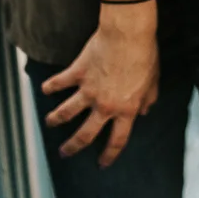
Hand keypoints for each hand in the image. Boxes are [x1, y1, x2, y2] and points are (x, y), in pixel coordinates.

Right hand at [41, 9, 159, 167]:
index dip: (109, 154)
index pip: (118, 140)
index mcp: (126, 109)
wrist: (129, 33)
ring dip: (56, 119)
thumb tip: (145, 111)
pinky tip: (44, 89)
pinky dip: (50, 86)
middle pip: (86, 134)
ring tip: (49, 122)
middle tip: (65, 153)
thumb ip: (148, 99)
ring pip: (66, 113)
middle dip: (74, 146)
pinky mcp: (77, 73)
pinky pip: (59, 83)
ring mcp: (89, 90)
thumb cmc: (145, 54)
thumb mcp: (153, 81)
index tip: (102, 163)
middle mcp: (105, 105)